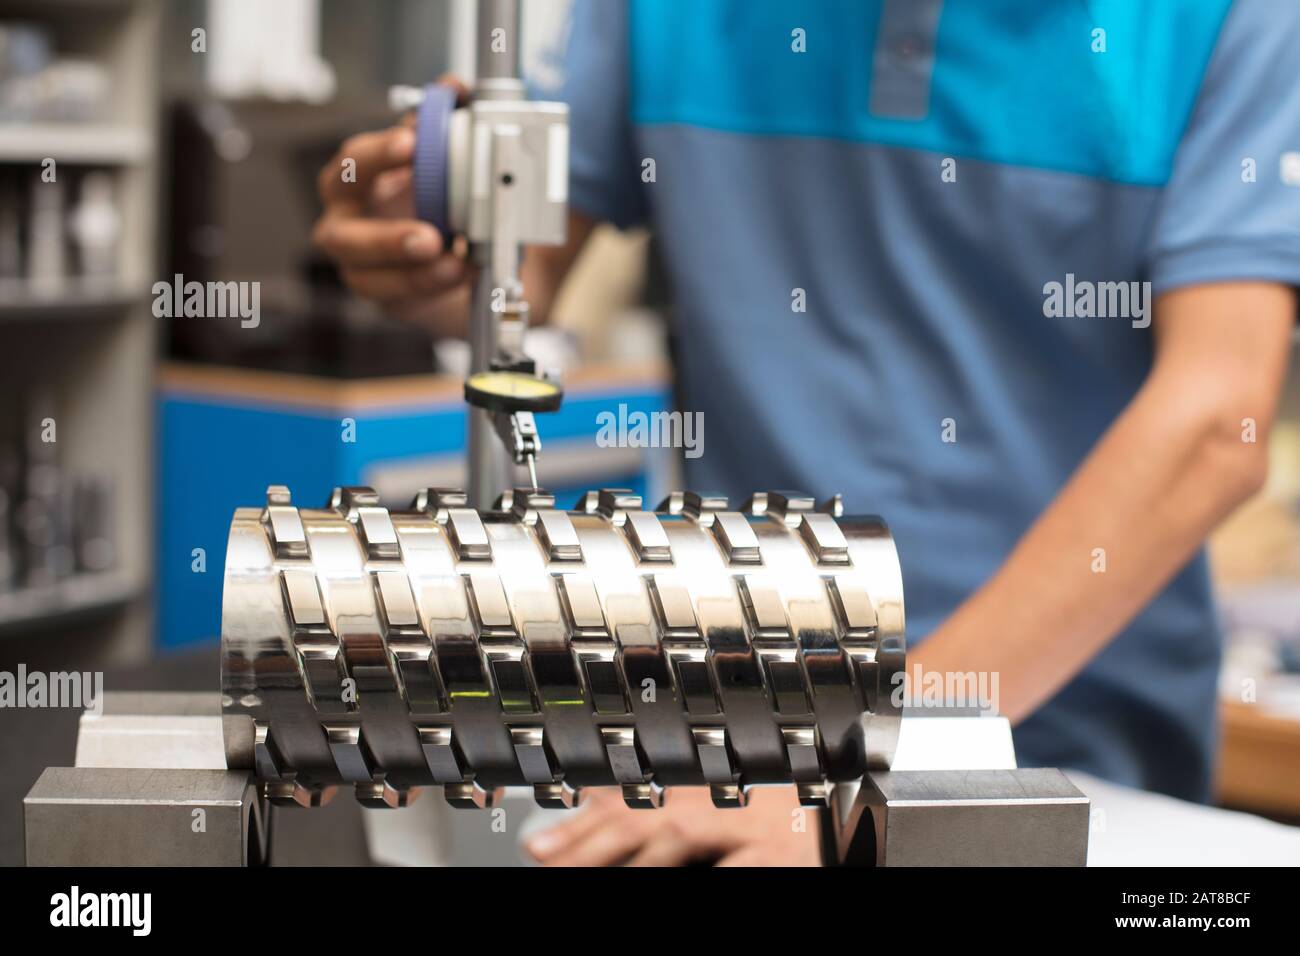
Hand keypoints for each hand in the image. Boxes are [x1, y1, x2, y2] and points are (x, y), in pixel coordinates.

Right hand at [312, 84, 473, 336]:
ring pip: (368, 278)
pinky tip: (463, 272)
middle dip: (385, 238)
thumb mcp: (448, 158)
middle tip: (430, 236)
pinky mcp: (389, 299)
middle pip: (341, 235)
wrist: (473, 252)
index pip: (351, 164)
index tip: (412, 144)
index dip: (377, 155)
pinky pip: (402, 298)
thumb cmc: (443, 198)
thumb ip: (448, 120)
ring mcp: (365, 268)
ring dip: (413, 273)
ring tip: (454, 263)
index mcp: (359, 183)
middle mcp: (350, 226)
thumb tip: (455, 87)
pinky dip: (434, 286)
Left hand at [524, 785, 822, 866]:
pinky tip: (674, 889)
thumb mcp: (714, 802)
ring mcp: (743, 828)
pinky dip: (697, 883)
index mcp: (694, 789)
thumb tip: (580, 817)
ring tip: (592, 880)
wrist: (847, 813)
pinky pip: (730, 872)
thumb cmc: (778, 812)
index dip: (577, 824)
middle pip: (637, 819)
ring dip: (630, 862)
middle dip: (586, 845)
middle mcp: (713, 802)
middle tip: (546, 861)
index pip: (625, 801)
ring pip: (673, 840)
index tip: (537, 845)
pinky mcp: (773, 853)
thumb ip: (658, 804)